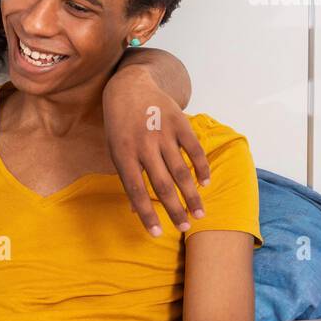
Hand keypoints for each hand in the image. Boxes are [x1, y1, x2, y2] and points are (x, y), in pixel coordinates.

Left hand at [102, 67, 210, 235]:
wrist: (130, 87)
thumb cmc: (120, 125)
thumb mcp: (115, 149)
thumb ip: (127, 175)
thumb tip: (135, 209)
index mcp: (123, 153)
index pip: (135, 189)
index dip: (146, 213)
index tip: (156, 233)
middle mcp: (144, 144)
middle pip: (162, 183)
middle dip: (174, 209)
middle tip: (184, 227)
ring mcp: (163, 133)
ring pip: (181, 170)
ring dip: (192, 195)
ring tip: (199, 214)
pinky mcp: (180, 122)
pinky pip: (194, 150)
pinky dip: (201, 168)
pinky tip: (205, 183)